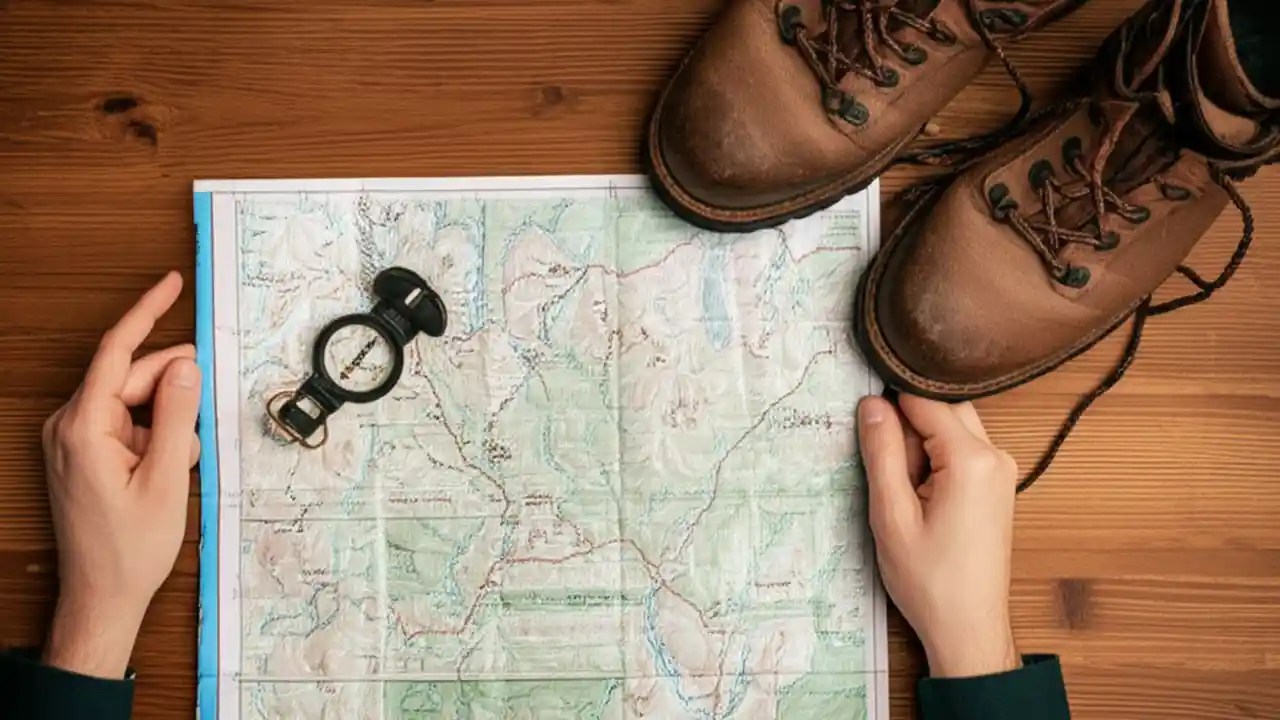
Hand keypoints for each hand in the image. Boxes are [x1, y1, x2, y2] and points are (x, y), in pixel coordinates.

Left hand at [40, 272, 201, 678]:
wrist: (102, 597)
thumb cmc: (131, 547)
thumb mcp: (168, 478)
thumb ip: (179, 416)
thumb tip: (186, 364)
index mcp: (83, 427)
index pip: (117, 352)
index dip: (147, 312)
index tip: (172, 283)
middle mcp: (70, 425)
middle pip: (132, 377)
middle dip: (173, 391)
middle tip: (201, 422)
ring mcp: (73, 439)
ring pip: (134, 400)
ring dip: (167, 421)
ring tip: (180, 464)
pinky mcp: (82, 452)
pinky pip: (127, 422)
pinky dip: (155, 436)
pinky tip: (167, 468)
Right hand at [858, 393, 1019, 678]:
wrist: (968, 628)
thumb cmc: (929, 581)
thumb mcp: (891, 516)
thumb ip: (881, 453)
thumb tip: (871, 404)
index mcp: (971, 459)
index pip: (924, 399)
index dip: (888, 404)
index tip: (862, 423)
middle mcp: (995, 456)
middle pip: (942, 407)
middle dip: (906, 426)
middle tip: (887, 470)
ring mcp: (1001, 470)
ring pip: (952, 427)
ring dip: (921, 445)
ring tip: (904, 490)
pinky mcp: (996, 485)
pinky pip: (961, 450)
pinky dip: (935, 461)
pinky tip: (921, 497)